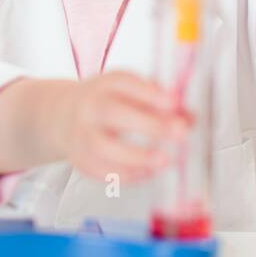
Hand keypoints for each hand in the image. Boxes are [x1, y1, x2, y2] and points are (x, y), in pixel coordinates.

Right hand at [49, 71, 189, 183]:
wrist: (64, 114)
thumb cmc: (109, 102)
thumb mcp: (132, 93)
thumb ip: (162, 103)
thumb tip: (191, 118)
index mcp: (105, 84)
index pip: (124, 82)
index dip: (149, 93)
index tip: (173, 103)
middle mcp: (90, 107)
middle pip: (113, 114)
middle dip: (149, 125)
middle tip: (181, 133)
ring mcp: (81, 135)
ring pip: (103, 147)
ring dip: (137, 156)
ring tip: (165, 160)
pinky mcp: (81, 160)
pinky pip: (102, 171)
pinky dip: (128, 174)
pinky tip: (149, 171)